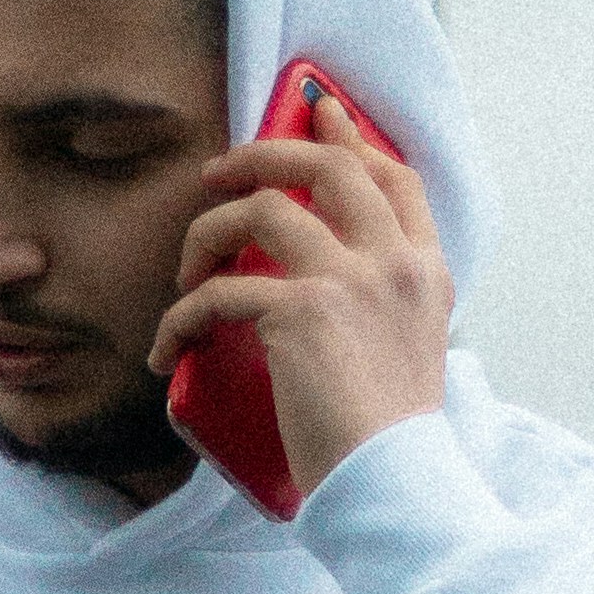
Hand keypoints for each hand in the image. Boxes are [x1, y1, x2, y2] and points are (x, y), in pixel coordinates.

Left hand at [149, 94, 450, 501]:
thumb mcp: (409, 355)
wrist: (392, 482)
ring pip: (264, 209)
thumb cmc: (388, 441)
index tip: (318, 110)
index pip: (394, 178)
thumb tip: (327, 291)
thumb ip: (382, 309)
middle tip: (218, 172)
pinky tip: (167, 351)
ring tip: (186, 273)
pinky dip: (180, 319)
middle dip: (264, 153)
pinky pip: (219, 292)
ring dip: (210, 232)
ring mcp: (349, 280)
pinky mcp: (300, 312)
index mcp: (426, 273)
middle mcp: (393, 264)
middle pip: (328, 167)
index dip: (351, 136)